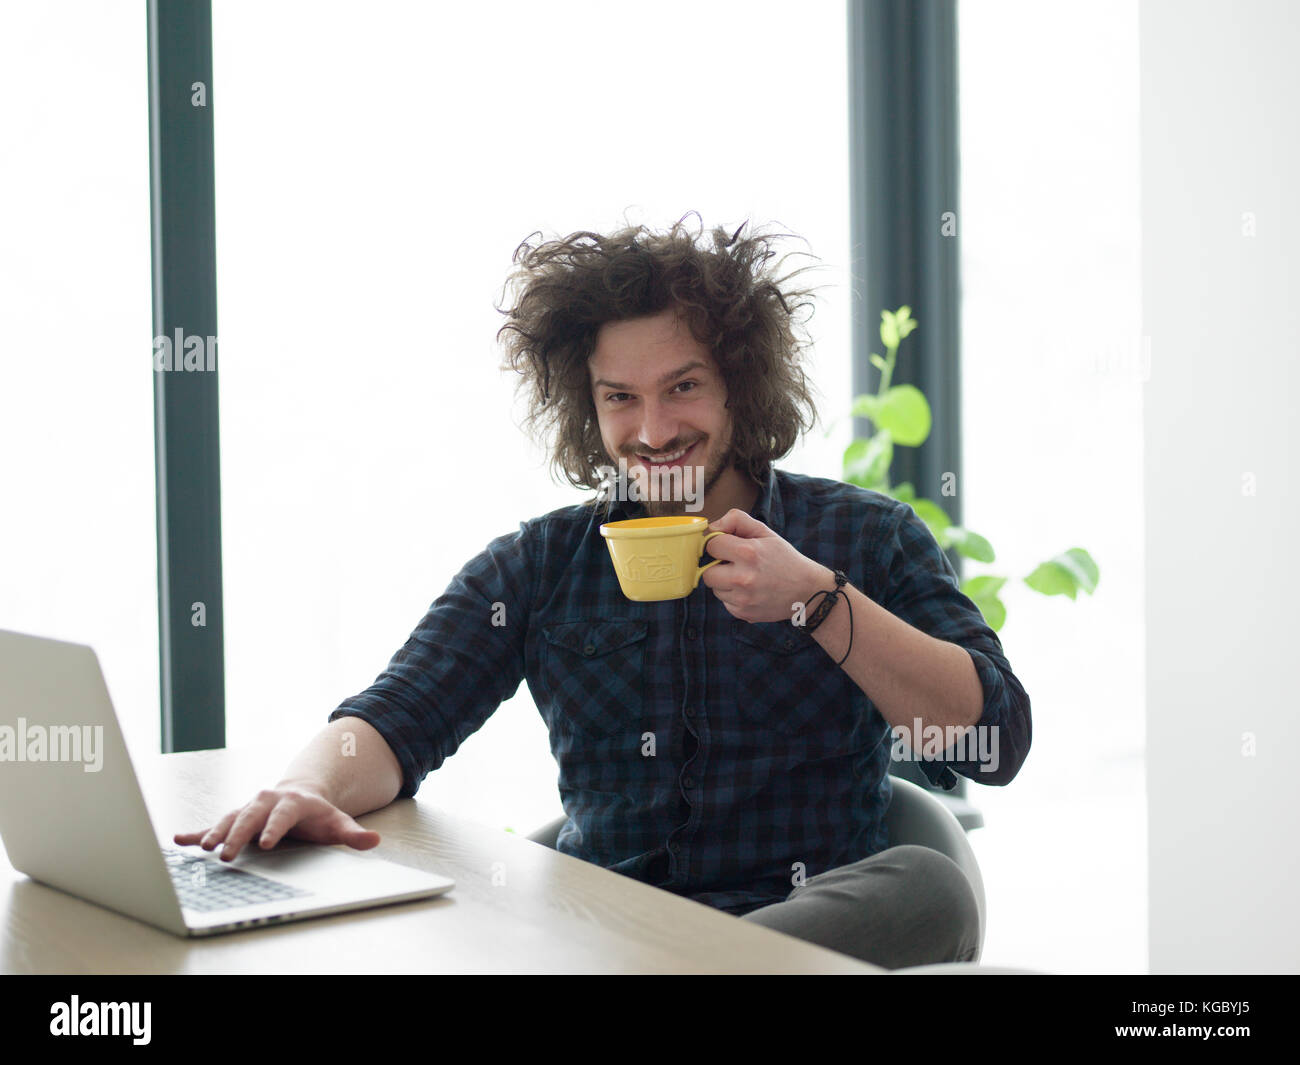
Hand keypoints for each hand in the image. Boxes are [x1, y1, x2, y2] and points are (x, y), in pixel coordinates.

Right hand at [173, 783, 380, 861]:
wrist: (302, 795)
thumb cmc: (320, 815)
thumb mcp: (338, 823)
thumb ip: (353, 834)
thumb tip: (374, 841)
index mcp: (292, 802)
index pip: (283, 815)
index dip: (275, 828)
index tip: (267, 844)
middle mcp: (266, 801)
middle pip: (250, 817)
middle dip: (238, 834)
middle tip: (228, 854)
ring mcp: (249, 808)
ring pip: (229, 819)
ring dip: (215, 833)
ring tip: (203, 849)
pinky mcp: (236, 817)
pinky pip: (214, 824)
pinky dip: (198, 832)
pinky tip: (180, 840)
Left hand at [701, 509, 833, 623]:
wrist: (807, 591)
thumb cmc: (784, 559)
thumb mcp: (765, 532)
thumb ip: (737, 520)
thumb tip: (711, 527)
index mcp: (748, 553)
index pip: (711, 545)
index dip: (719, 544)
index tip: (729, 547)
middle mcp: (743, 578)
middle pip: (707, 572)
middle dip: (717, 566)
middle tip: (735, 564)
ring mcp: (742, 599)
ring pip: (715, 589)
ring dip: (724, 583)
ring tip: (746, 578)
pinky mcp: (743, 613)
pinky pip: (725, 602)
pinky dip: (733, 596)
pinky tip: (750, 591)